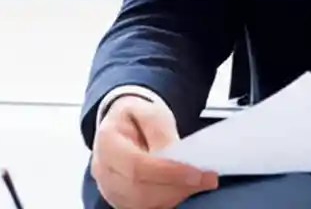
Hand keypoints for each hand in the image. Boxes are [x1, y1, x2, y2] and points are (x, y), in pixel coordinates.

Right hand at [92, 95, 219, 208]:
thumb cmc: (136, 119)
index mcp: (107, 141)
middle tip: (207, 179)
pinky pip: (146, 208)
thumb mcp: (149, 111)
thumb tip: (172, 155)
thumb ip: (159, 131)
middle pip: (140, 190)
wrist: (121, 127)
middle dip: (177, 187)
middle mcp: (103, 170)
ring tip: (198, 182)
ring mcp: (110, 189)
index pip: (137, 165)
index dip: (169, 173)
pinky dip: (169, 201)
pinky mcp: (121, 201)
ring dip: (175, 196)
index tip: (197, 173)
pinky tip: (184, 189)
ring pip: (144, 204)